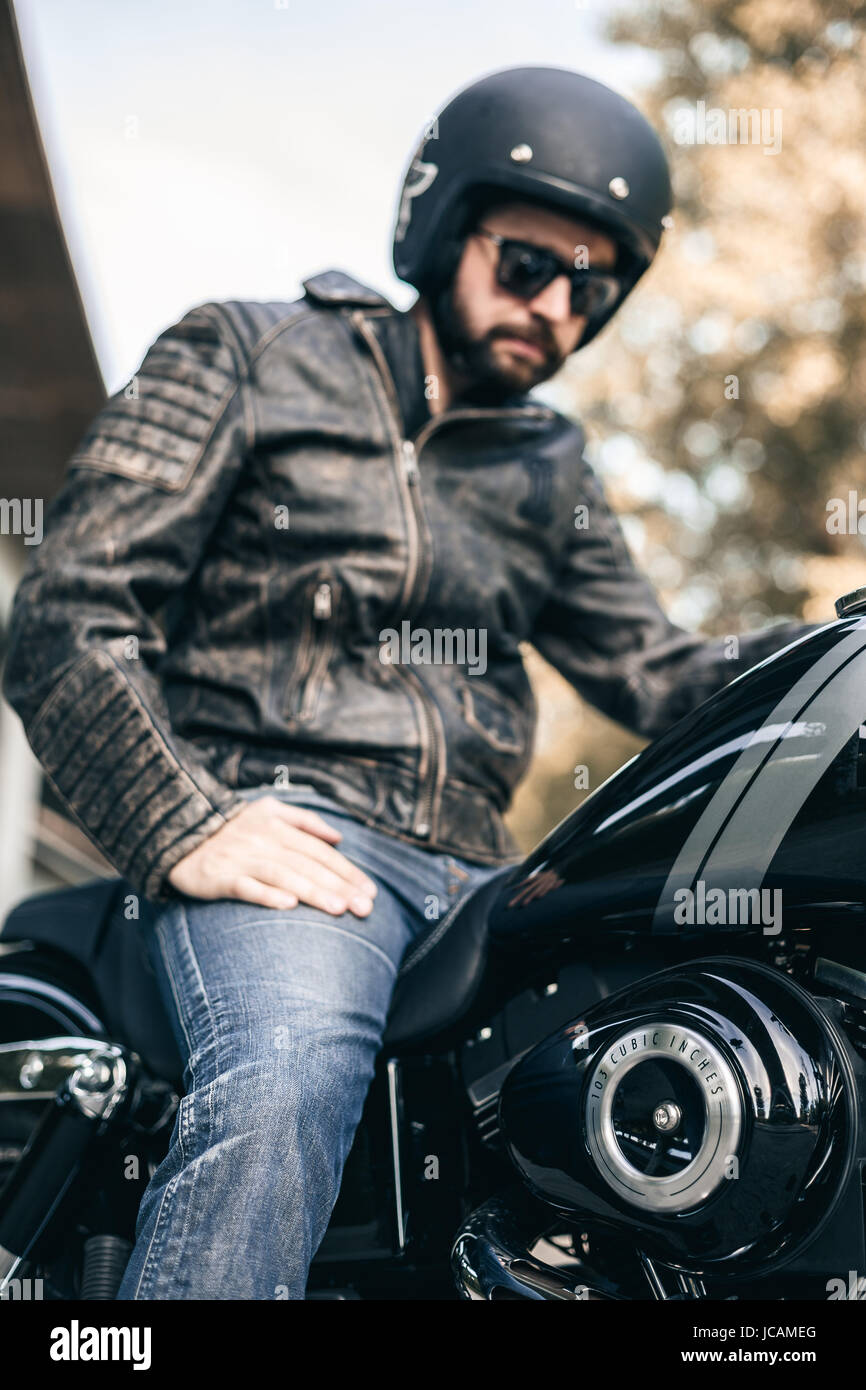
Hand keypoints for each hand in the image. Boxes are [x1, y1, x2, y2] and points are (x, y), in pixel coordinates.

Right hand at [167, 796, 378, 914]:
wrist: (179, 832)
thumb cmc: (233, 828)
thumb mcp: (269, 810)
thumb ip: (305, 820)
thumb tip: (339, 836)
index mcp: (279, 826)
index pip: (321, 851)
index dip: (347, 871)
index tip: (370, 891)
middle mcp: (264, 841)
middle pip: (308, 865)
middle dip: (340, 886)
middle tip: (365, 908)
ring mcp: (242, 859)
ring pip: (284, 876)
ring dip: (312, 892)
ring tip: (338, 909)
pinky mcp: (220, 877)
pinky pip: (246, 887)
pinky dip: (267, 895)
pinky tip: (288, 905)